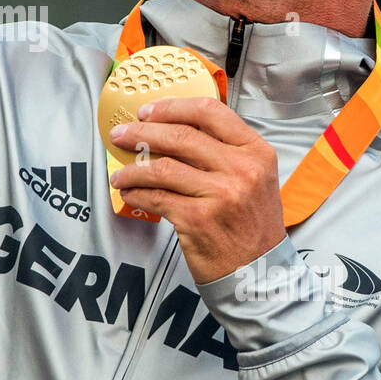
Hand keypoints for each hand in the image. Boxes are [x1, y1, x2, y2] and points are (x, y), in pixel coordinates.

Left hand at [107, 96, 285, 283]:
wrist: (259, 272)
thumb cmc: (252, 226)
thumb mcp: (255, 178)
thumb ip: (225, 152)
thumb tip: (173, 130)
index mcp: (256, 151)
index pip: (210, 112)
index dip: (172, 107)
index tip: (148, 111)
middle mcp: (241, 169)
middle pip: (181, 136)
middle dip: (142, 133)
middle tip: (121, 135)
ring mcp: (220, 194)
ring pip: (162, 167)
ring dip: (133, 169)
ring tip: (121, 173)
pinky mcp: (198, 218)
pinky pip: (156, 197)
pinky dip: (136, 193)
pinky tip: (130, 193)